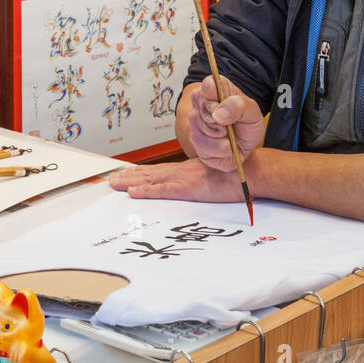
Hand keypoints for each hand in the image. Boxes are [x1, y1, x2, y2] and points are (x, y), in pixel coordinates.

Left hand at [109, 157, 246, 202]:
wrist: (252, 172)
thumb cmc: (238, 175)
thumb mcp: (216, 177)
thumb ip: (203, 181)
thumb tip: (197, 186)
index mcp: (189, 169)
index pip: (161, 171)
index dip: (142, 173)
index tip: (127, 174)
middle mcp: (184, 171)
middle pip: (151, 174)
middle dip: (131, 176)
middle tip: (112, 179)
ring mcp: (186, 178)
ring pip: (152, 180)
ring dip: (132, 182)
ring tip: (115, 184)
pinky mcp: (191, 188)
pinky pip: (165, 191)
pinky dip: (148, 191)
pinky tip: (134, 193)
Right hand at [185, 75, 264, 171]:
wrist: (246, 146)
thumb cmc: (247, 125)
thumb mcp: (252, 112)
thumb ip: (238, 106)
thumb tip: (218, 114)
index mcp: (215, 90)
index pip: (208, 84)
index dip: (213, 93)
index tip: (220, 101)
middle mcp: (202, 104)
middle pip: (204, 109)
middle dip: (221, 121)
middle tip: (231, 124)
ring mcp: (196, 122)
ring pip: (201, 128)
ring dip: (221, 136)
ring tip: (228, 135)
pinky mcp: (195, 141)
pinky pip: (203, 145)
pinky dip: (219, 148)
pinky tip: (225, 145)